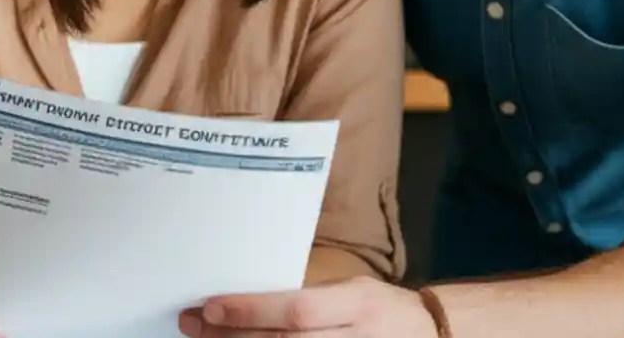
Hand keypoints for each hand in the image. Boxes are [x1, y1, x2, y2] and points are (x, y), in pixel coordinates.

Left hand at [178, 276, 439, 336]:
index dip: (252, 311)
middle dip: (233, 337)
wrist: (430, 337)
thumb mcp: (353, 291)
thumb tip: (249, 301)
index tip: (211, 305)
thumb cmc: (381, 309)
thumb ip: (311, 299)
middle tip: (193, 325)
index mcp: (358, 305)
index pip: (297, 310)